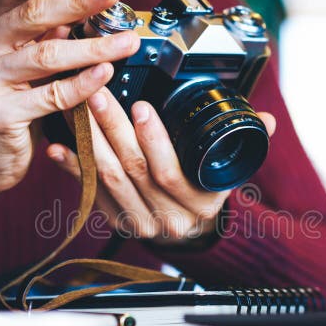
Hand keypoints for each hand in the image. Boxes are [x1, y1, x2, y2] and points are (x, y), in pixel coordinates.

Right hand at [0, 0, 140, 224]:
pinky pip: (50, 96)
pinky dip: (82, 84)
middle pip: (32, 16)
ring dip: (92, 46)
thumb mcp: (29, 65)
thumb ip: (48, 36)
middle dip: (78, 1)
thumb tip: (85, 6)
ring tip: (126, 41)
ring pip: (45, 56)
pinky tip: (106, 73)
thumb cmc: (14, 106)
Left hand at [46, 87, 276, 244]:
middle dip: (113, 129)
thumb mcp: (229, 172)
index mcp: (198, 204)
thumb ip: (242, 144)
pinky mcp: (116, 222)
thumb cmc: (207, 192)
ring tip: (78, 108)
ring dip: (91, 141)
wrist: (191, 232)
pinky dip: (74, 169)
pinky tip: (59, 147)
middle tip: (98, 93)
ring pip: (109, 179)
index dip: (154, 140)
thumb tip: (265, 121)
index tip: (141, 106)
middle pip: (134, 171)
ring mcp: (139, 223)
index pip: (171, 173)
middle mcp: (167, 219)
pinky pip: (91, 193)